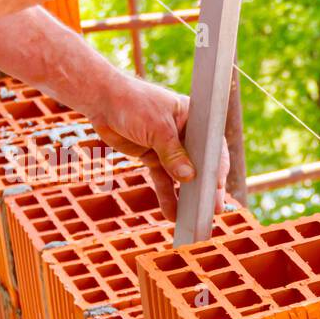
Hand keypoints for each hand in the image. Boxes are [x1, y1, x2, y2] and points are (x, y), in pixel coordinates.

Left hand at [87, 72, 228, 221]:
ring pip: (183, 176)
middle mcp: (186, 135)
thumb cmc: (133, 103)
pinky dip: (167, 197)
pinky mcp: (154, 158)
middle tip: (215, 209)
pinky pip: (164, 181)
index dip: (216, 166)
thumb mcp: (156, 127)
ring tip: (195, 217)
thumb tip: (189, 177)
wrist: (102, 101)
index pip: (212, 145)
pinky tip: (172, 213)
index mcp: (195, 119)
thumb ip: (172, 153)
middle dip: (206, 187)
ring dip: (187, 197)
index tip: (217, 186)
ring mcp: (170, 148)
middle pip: (201, 164)